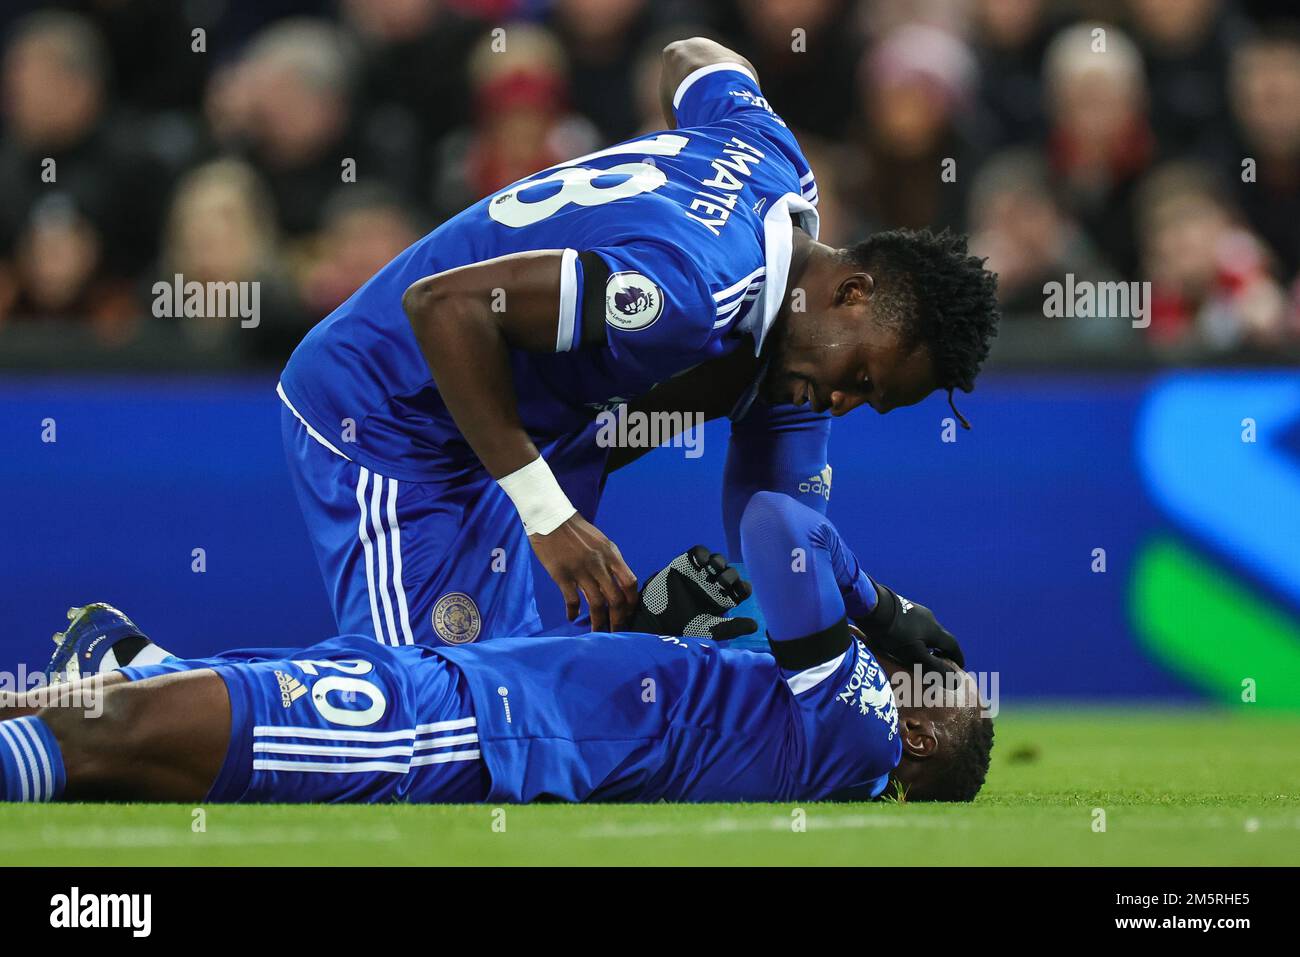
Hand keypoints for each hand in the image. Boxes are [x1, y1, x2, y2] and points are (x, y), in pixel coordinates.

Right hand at [529, 513, 638, 631]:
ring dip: (599, 621)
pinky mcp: (562, 575)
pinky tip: (572, 617)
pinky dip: (573, 612)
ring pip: (597, 603)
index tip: (629, 612)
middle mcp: (599, 563)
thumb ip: (609, 562)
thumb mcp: (599, 542)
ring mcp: (580, 570)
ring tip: (598, 631)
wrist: (550, 517)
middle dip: (619, 619)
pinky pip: (572, 600)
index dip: (631, 602)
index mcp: (611, 554)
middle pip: (616, 598)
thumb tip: (614, 584)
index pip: (630, 582)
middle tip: (617, 630)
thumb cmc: (575, 530)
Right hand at [629, 545, 757, 640]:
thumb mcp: (710, 629)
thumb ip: (732, 627)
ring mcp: (701, 573)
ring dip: (718, 563)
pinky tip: (700, 562)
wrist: (657, 619)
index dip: (742, 588)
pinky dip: (702, 553)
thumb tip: (756, 626)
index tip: (737, 593)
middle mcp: (715, 584)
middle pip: (731, 572)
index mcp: (724, 599)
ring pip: (717, 560)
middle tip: (720, 584)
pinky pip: (698, 551)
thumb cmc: (684, 626)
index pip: (742, 588)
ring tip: (712, 570)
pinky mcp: (686, 563)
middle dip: (729, 576)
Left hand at [855, 583, 964, 674]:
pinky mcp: (902, 607)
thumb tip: (956, 681)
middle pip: (940, 636)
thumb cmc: (895, 634)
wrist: (873, 606)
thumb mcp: (915, 655)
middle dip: (942, 650)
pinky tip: (906, 639)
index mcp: (935, 630)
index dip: (957, 656)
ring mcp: (915, 610)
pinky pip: (915, 624)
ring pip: (927, 630)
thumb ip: (934, 667)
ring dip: (928, 642)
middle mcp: (929, 618)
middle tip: (939, 662)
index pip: (953, 645)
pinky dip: (916, 635)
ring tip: (921, 652)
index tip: (960, 666)